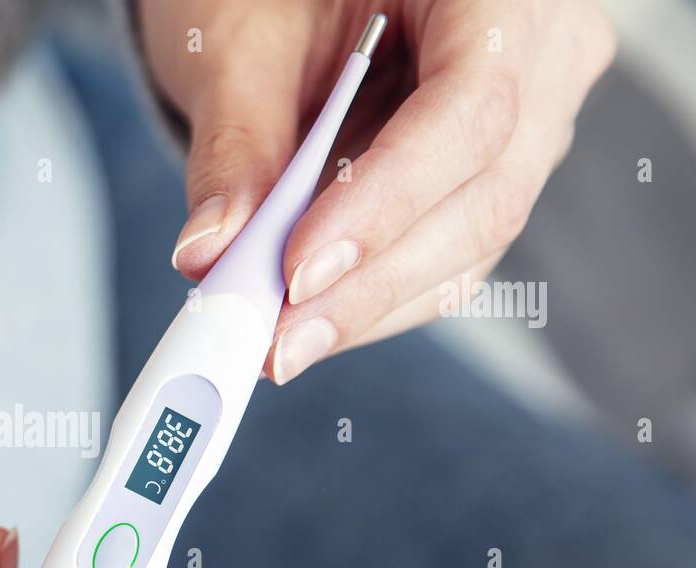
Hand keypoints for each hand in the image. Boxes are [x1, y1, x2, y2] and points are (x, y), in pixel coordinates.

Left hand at [142, 0, 614, 381]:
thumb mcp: (242, 39)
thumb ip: (235, 145)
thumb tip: (211, 254)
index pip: (470, 111)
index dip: (385, 206)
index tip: (298, 275)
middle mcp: (541, 56)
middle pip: (482, 198)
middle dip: (368, 287)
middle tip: (276, 344)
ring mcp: (530, 121)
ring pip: (469, 245)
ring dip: (365, 306)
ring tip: (277, 344)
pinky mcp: (491, 176)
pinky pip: (447, 255)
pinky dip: (371, 296)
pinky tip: (307, 322)